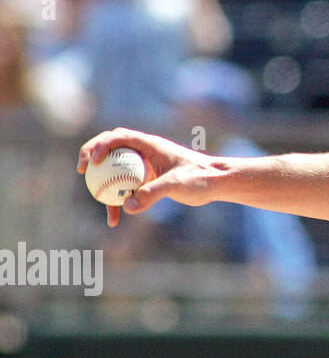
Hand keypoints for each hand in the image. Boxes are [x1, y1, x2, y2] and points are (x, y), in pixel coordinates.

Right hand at [77, 128, 224, 226]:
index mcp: (150, 145)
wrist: (217, 183)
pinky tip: (115, 219)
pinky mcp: (147, 181)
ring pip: (116, 171)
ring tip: (99, 203)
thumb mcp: (178, 184)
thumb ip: (153, 193)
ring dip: (104, 185)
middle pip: (111, 148)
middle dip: (92, 155)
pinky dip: (118, 201)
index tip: (93, 162)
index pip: (119, 137)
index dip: (101, 145)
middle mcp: (144, 152)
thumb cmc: (201, 178)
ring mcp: (144, 166)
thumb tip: (128, 206)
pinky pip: (126, 188)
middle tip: (82, 171)